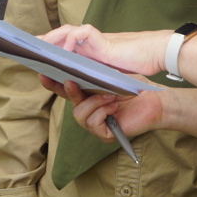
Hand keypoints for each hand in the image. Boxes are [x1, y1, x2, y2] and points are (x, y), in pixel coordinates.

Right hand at [39, 75, 164, 141]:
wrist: (154, 100)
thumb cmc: (134, 86)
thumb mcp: (110, 74)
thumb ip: (92, 72)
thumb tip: (74, 61)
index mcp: (88, 96)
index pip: (65, 91)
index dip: (52, 83)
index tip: (43, 73)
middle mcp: (89, 111)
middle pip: (70, 103)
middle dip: (71, 91)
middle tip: (71, 80)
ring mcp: (96, 124)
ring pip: (79, 114)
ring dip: (94, 102)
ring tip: (109, 96)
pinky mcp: (104, 134)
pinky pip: (93, 123)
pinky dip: (103, 111)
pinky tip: (114, 106)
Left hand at [41, 23, 170, 75]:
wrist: (153, 55)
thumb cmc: (133, 67)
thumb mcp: (106, 78)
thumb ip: (90, 80)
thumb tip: (72, 86)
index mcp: (87, 53)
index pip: (63, 48)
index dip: (48, 51)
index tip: (34, 58)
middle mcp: (88, 44)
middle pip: (59, 37)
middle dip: (43, 43)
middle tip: (28, 50)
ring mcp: (94, 40)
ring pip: (66, 32)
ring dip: (51, 40)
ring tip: (39, 48)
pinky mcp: (102, 38)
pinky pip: (81, 33)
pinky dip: (71, 41)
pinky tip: (64, 50)